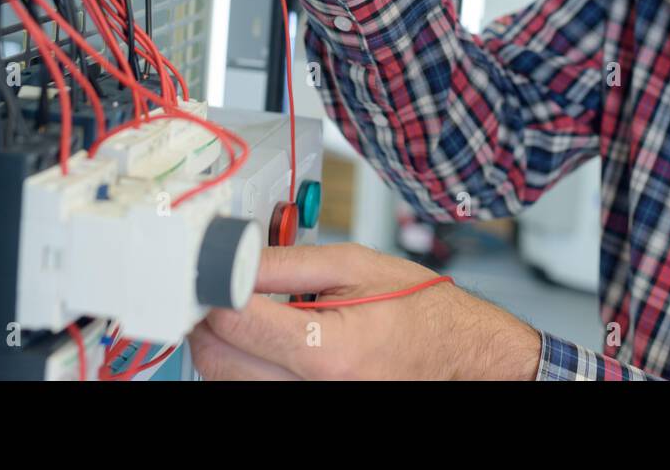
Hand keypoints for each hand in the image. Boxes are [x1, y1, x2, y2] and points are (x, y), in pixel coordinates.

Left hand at [187, 243, 542, 379]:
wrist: (458, 355)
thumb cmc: (418, 310)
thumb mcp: (355, 266)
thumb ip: (287, 262)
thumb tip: (234, 257)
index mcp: (328, 349)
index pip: (237, 321)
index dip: (215, 287)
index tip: (211, 268)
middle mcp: (313, 392)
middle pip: (218, 361)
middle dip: (211, 319)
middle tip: (222, 287)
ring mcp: (311, 408)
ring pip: (227, 381)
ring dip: (227, 344)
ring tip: (256, 313)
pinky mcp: (310, 413)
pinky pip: (252, 392)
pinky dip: (247, 366)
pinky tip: (270, 340)